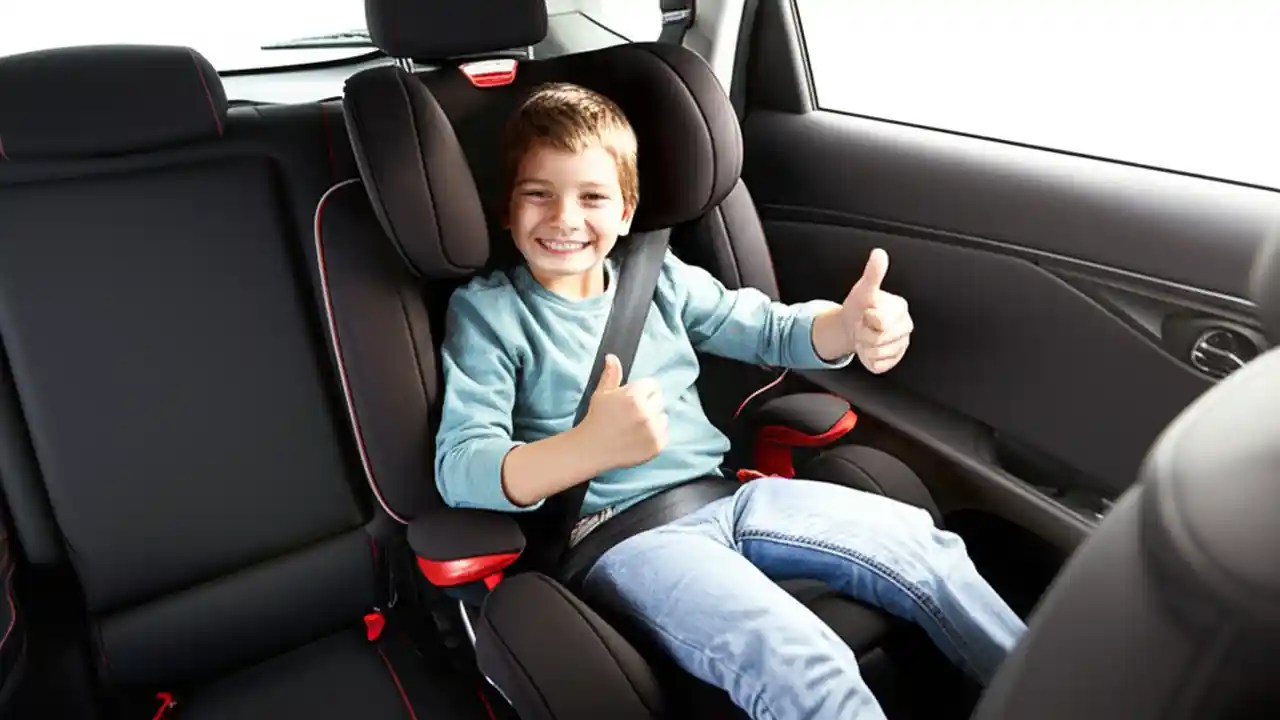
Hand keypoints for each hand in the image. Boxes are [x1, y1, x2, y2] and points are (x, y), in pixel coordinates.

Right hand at [577, 354, 668, 469]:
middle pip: (659, 400)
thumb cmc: (596, 419)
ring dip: (654, 420)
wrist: (592, 449)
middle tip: (632, 414)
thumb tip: (612, 357)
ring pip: (663, 417)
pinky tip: (639, 437)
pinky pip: (664, 434)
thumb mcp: (601, 393)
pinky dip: (655, 435)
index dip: (643, 390)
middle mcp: (646, 412)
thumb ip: (611, 374)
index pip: (652, 385)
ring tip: (636, 426)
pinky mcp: (657, 445)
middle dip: (648, 404)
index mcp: (634, 396)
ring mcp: (653, 430)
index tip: (634, 399)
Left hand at [842, 249, 913, 373]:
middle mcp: (906, 327)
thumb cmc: (859, 306)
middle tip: (864, 325)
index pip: (881, 321)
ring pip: (878, 353)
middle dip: (865, 333)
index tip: (867, 313)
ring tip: (865, 336)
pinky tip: (869, 349)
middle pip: (879, 340)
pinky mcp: (894, 360)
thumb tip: (879, 253)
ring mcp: (901, 345)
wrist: (851, 325)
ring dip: (865, 347)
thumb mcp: (863, 290)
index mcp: (900, 308)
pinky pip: (878, 365)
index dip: (868, 318)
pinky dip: (868, 359)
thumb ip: (873, 273)